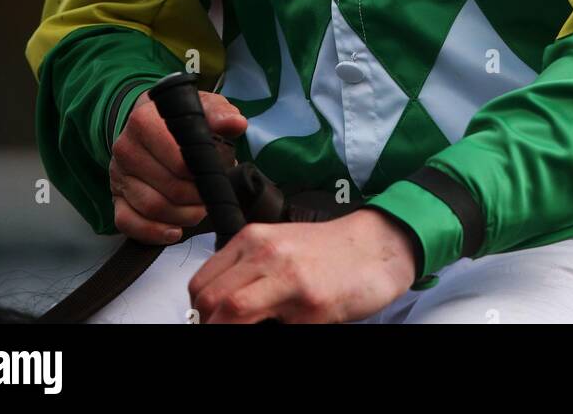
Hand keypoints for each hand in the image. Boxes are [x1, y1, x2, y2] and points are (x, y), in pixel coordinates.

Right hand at [109, 87, 247, 243]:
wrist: (153, 123)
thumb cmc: (183, 119)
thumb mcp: (204, 108)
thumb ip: (220, 114)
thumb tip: (236, 123)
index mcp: (144, 121)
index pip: (178, 159)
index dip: (202, 175)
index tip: (217, 176)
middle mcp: (126, 147)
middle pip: (167, 187)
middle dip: (196, 199)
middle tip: (212, 198)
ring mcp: (118, 175)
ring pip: (151, 208)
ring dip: (182, 217)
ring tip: (199, 211)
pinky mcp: (116, 197)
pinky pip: (128, 223)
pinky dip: (153, 232)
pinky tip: (174, 231)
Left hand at [187, 209, 418, 323]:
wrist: (374, 247)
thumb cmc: (325, 250)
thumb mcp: (278, 247)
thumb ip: (246, 269)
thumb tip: (214, 307)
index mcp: (253, 239)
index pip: (203, 283)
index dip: (199, 312)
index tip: (206, 323)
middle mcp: (267, 255)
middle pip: (212, 301)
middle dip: (209, 326)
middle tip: (221, 332)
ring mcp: (290, 281)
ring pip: (234, 314)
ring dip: (232, 331)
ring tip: (249, 330)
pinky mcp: (312, 308)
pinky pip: (278, 332)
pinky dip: (275, 333)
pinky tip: (288, 325)